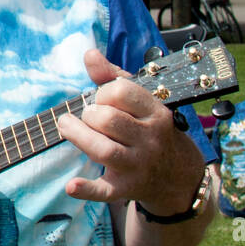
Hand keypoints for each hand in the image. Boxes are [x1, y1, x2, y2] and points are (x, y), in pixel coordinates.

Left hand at [58, 50, 205, 214]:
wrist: (177, 174)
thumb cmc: (149, 128)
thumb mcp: (141, 101)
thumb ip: (112, 77)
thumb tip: (90, 54)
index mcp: (155, 112)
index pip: (122, 92)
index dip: (103, 92)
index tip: (101, 99)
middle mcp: (150, 139)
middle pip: (108, 120)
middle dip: (89, 114)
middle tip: (87, 117)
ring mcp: (138, 165)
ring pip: (104, 150)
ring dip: (79, 136)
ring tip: (66, 126)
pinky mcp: (126, 187)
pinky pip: (105, 191)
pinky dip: (87, 189)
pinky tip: (71, 186)